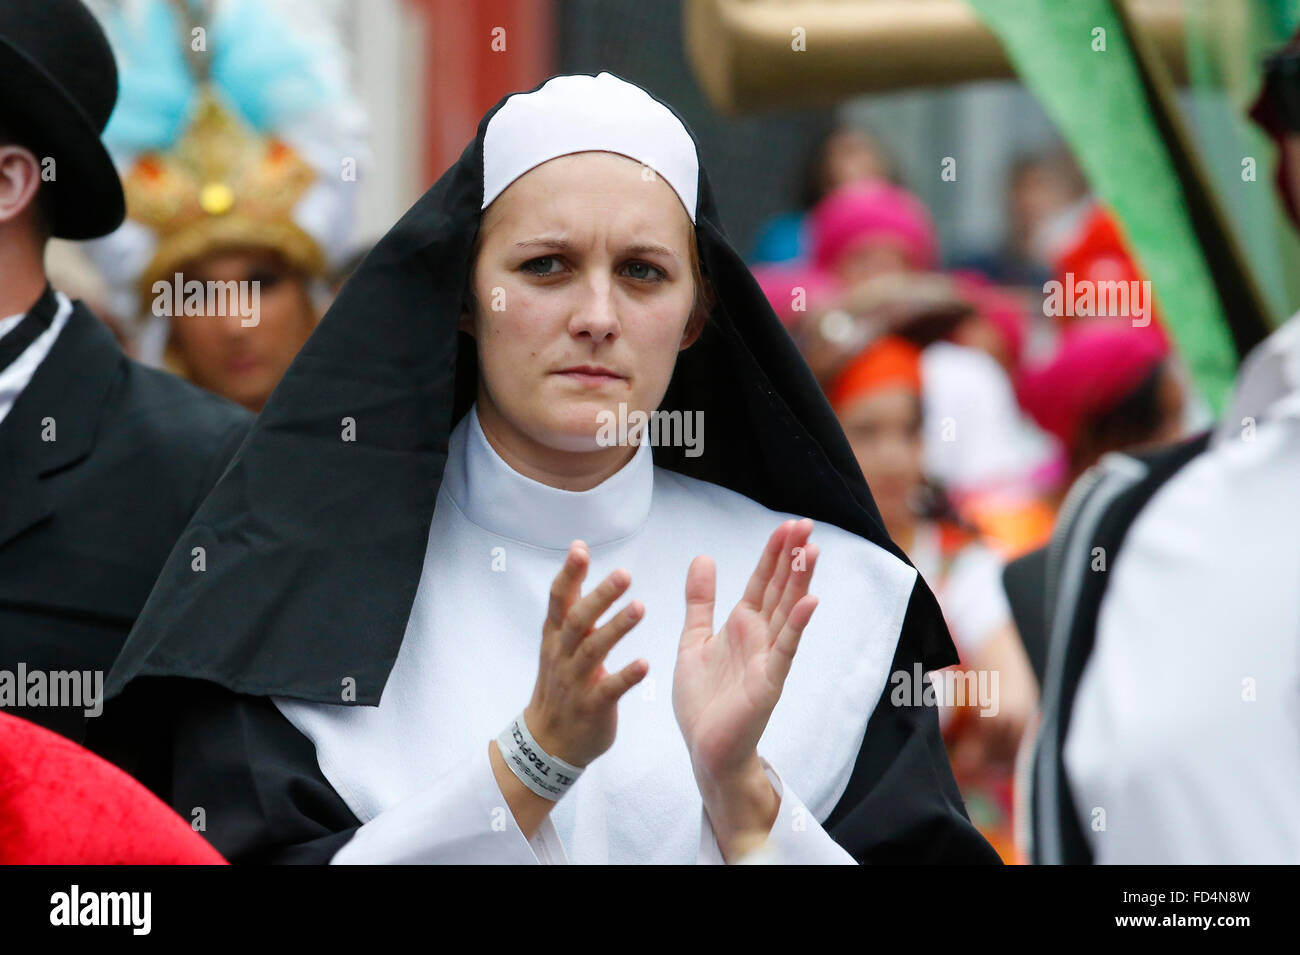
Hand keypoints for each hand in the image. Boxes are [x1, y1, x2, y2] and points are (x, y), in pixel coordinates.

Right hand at [524, 540, 647, 768]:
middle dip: (600, 596)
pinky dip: (627, 677)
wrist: (547, 742)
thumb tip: (578, 556)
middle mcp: (562, 655)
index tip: (580, 548)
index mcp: (556, 637)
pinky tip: (645, 664)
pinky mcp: (592, 707)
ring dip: (616, 628)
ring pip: (593, 651)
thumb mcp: (558, 642)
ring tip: (639, 608)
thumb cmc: (560, 684)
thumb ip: (571, 603)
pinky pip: (610, 690)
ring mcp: (575, 682)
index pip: (558, 599)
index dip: (568, 574)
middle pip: (578, 620)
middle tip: (624, 574)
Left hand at [673, 519, 819, 782]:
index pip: (761, 581)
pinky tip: (810, 602)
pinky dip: (797, 625)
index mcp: (741, 625)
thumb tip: (703, 557)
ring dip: (800, 582)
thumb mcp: (693, 640)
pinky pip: (785, 649)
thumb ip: (700, 601)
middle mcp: (759, 636)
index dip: (774, 553)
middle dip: (791, 558)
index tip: (788, 525)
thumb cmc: (703, 699)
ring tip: (812, 551)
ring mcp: (768, 657)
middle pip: (779, 589)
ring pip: (787, 612)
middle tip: (806, 524)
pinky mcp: (769, 681)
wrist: (705, 748)